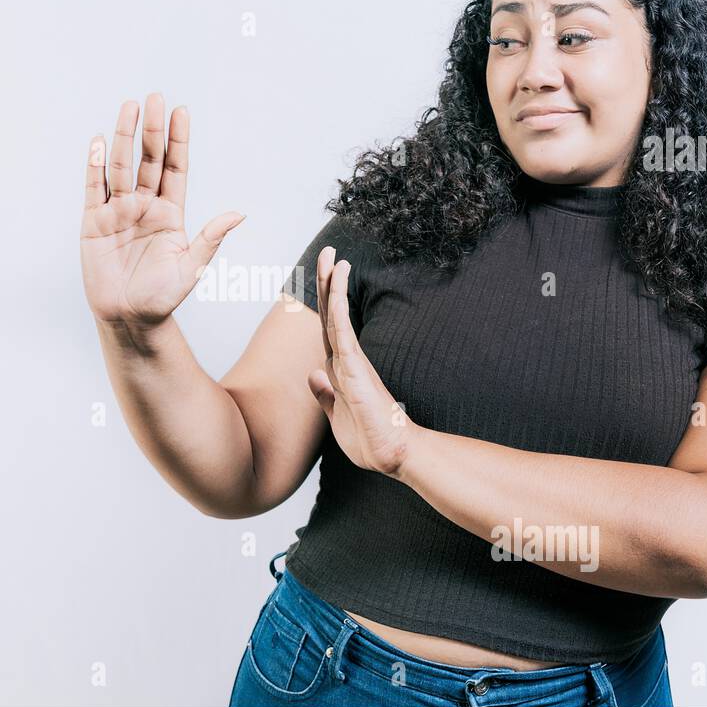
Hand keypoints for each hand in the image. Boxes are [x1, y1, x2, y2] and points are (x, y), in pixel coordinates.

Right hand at [80, 94, 245, 327]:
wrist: (129, 319)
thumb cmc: (162, 297)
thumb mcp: (191, 269)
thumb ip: (210, 239)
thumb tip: (238, 215)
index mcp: (170, 213)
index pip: (175, 169)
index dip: (178, 141)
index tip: (181, 112)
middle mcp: (144, 206)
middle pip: (148, 160)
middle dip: (152, 130)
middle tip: (154, 98)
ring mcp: (118, 212)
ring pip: (120, 167)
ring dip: (123, 137)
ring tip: (128, 108)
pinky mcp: (94, 222)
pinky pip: (94, 188)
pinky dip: (94, 166)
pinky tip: (97, 141)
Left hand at [308, 245, 420, 477]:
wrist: (394, 456)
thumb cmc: (371, 440)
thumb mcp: (337, 416)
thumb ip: (325, 395)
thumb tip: (313, 374)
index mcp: (341, 369)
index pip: (328, 327)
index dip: (324, 301)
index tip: (323, 276)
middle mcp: (347, 360)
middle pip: (332, 314)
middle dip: (328, 281)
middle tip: (328, 251)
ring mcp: (352, 362)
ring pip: (337, 316)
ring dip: (333, 285)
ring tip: (333, 256)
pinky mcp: (355, 370)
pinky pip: (343, 333)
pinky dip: (337, 310)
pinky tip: (335, 289)